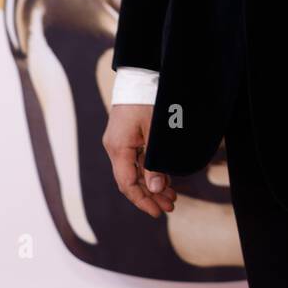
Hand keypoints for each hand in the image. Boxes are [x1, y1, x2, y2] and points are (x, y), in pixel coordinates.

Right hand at [102, 104, 177, 218]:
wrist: (139, 76)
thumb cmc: (147, 100)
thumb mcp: (155, 132)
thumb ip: (154, 161)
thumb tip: (155, 188)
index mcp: (118, 147)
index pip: (127, 183)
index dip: (143, 200)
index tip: (158, 212)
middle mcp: (115, 148)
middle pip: (131, 180)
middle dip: (151, 195)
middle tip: (171, 206)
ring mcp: (120, 142)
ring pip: (135, 171)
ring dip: (152, 184)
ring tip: (171, 196)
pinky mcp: (126, 137)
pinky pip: (136, 160)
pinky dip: (149, 171)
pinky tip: (164, 178)